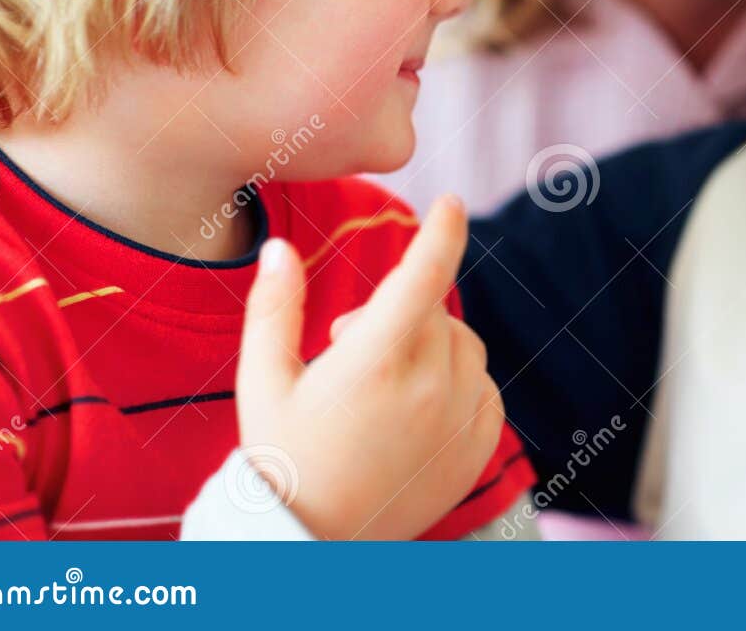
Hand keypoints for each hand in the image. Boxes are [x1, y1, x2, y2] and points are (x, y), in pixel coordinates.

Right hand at [236, 196, 503, 539]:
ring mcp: (460, 420)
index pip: (423, 275)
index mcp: (375, 363)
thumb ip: (274, 308)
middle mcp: (429, 387)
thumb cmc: (282, 458)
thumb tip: (280, 247)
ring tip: (379, 383)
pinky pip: (483, 386)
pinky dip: (457, 381)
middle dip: (398, 310)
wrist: (313, 543)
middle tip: (348, 346)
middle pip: (435, 310)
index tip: (449, 201)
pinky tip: (412, 408)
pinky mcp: (479, 447)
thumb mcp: (262, 381)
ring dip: (430, 343)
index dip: (441, 231)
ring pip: (463, 344)